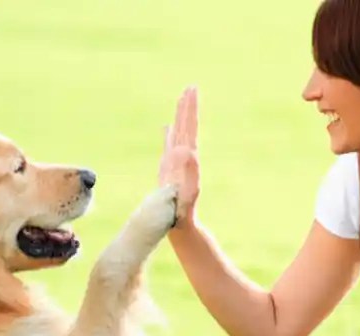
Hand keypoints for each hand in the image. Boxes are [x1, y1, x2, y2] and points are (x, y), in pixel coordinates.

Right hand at [157, 86, 199, 227]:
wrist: (182, 225)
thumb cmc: (184, 211)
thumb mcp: (188, 191)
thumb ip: (190, 171)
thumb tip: (189, 150)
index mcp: (188, 158)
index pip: (190, 128)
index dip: (190, 110)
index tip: (192, 91)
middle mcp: (184, 157)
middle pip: (187, 127)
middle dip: (188, 107)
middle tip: (191, 87)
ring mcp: (176, 162)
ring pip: (179, 133)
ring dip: (180, 117)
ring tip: (181, 101)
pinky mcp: (169, 169)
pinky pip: (168, 145)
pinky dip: (168, 134)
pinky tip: (168, 126)